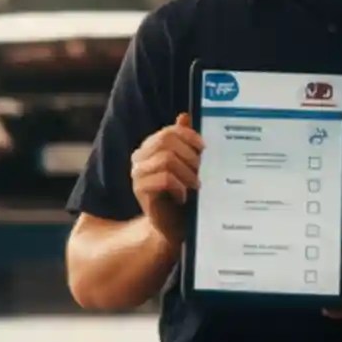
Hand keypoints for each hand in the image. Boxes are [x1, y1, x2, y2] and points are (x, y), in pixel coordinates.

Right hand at [130, 113, 203, 243]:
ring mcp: (138, 173)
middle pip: (166, 141)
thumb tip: (184, 116)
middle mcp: (139, 158)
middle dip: (189, 155)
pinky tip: (183, 196)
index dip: (189, 136)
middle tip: (200, 171)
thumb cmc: (180, 194)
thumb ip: (183, 142)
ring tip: (195, 185)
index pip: (168, 131)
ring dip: (187, 172)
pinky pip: (164, 178)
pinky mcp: (140, 190)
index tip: (204, 148)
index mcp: (149, 148)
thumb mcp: (186, 165)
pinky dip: (179, 186)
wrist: (171, 226)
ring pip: (166, 158)